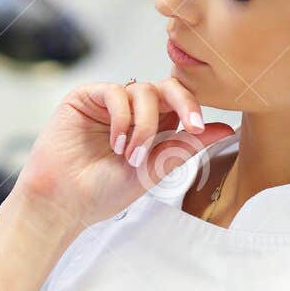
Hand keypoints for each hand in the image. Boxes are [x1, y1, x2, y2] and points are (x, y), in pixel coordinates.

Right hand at [13, 76, 236, 239]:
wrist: (63, 202)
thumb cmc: (102, 192)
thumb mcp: (153, 171)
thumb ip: (185, 146)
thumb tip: (225, 128)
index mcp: (151, 127)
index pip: (178, 103)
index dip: (193, 108)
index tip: (199, 129)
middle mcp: (130, 111)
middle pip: (165, 88)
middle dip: (181, 104)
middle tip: (189, 127)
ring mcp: (106, 103)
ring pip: (141, 90)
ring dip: (143, 124)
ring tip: (130, 155)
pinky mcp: (84, 98)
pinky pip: (114, 92)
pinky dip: (122, 117)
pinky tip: (116, 142)